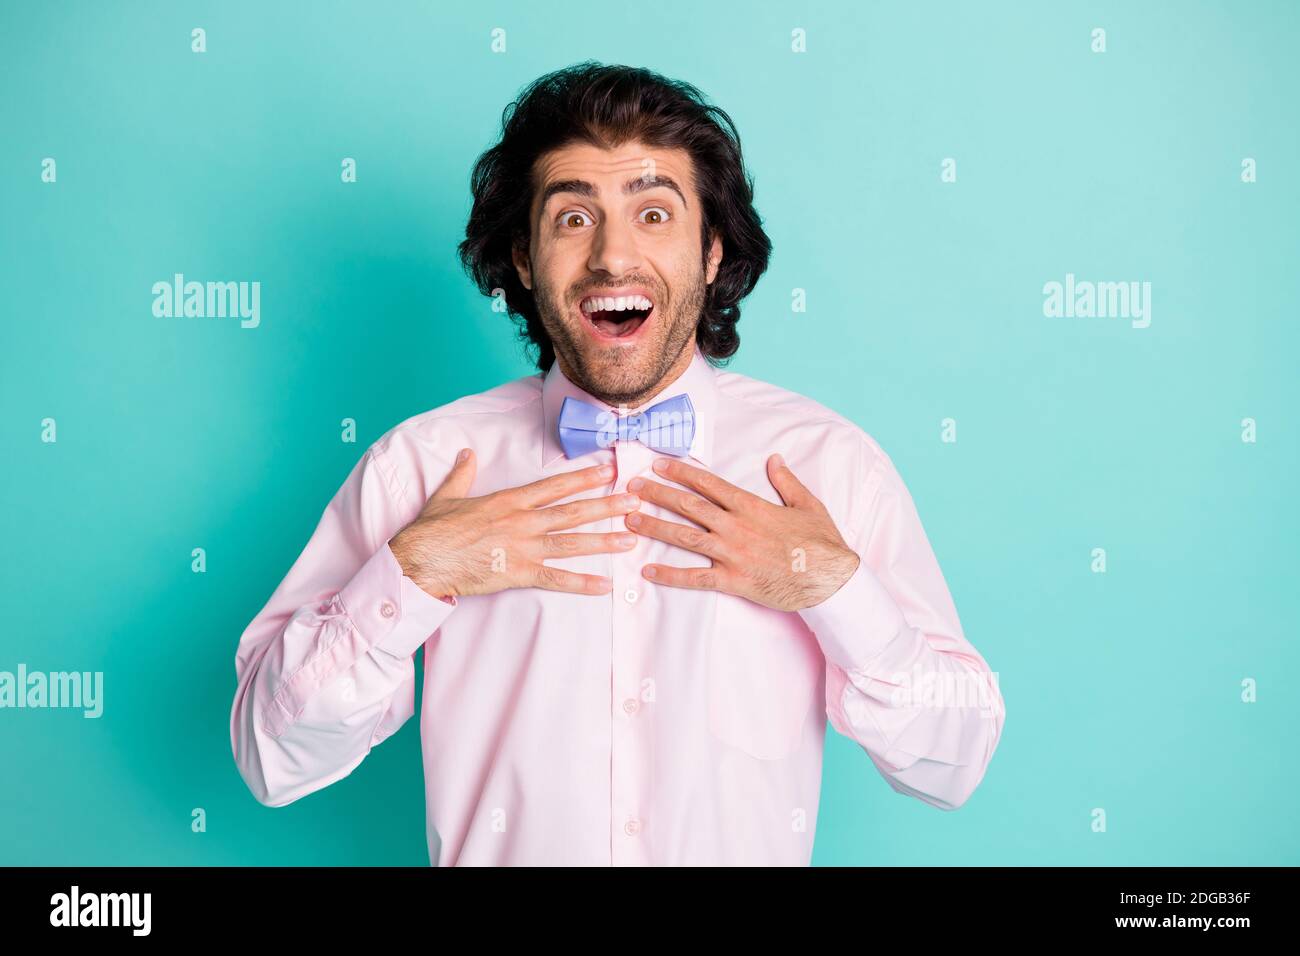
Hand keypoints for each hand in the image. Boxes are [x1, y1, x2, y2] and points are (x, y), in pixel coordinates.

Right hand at [389, 449, 641, 598]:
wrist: (420, 560)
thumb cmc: (432, 530)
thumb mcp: (448, 495)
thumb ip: (462, 474)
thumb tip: (466, 454)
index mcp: (508, 500)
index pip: (554, 486)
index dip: (583, 477)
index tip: (608, 471)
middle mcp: (522, 522)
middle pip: (573, 512)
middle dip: (607, 506)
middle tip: (636, 501)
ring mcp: (522, 548)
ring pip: (571, 543)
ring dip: (604, 541)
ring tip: (631, 539)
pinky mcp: (517, 574)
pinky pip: (556, 580)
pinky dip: (582, 584)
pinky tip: (605, 586)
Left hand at [624, 454, 859, 611]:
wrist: (831, 579)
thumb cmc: (821, 543)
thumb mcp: (807, 504)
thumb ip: (786, 481)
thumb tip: (774, 459)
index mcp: (752, 506)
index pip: (709, 484)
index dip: (681, 472)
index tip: (658, 464)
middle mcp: (736, 527)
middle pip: (689, 506)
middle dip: (657, 494)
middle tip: (631, 488)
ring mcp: (732, 554)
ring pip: (685, 538)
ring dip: (655, 528)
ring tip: (630, 522)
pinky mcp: (733, 580)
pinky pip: (695, 578)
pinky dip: (670, 575)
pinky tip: (648, 571)